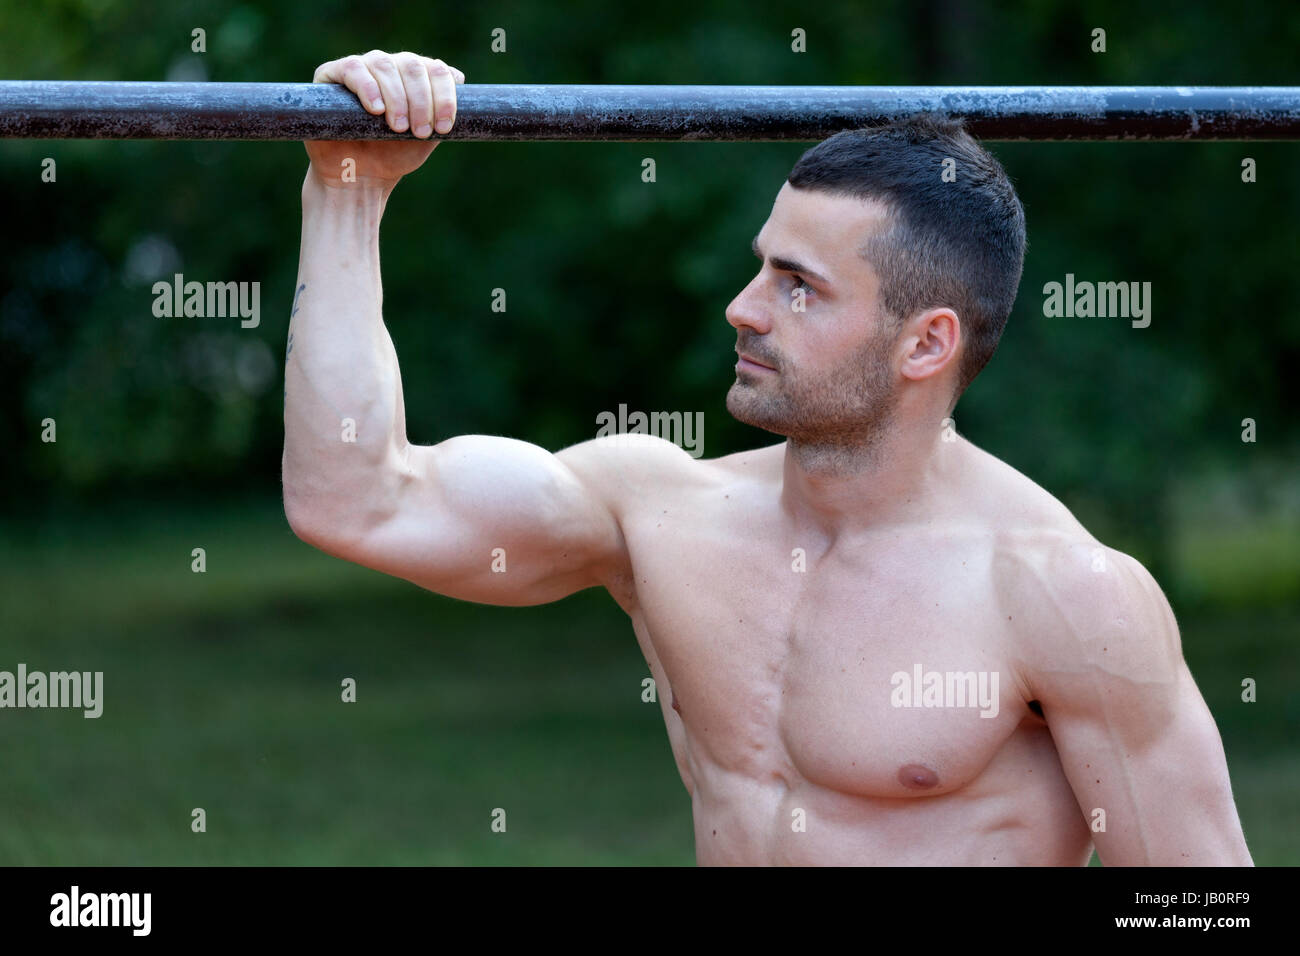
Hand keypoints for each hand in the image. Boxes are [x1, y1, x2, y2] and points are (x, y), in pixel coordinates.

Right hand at [304, 50, 465, 188]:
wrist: (358, 178)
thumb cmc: (392, 157)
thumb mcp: (425, 138)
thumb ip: (442, 113)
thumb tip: (457, 78)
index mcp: (414, 77)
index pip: (436, 69)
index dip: (444, 96)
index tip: (443, 127)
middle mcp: (390, 66)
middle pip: (412, 65)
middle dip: (422, 101)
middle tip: (419, 132)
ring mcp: (362, 68)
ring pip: (385, 64)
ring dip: (397, 97)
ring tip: (397, 128)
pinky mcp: (332, 75)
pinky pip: (353, 69)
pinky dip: (368, 87)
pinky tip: (375, 109)